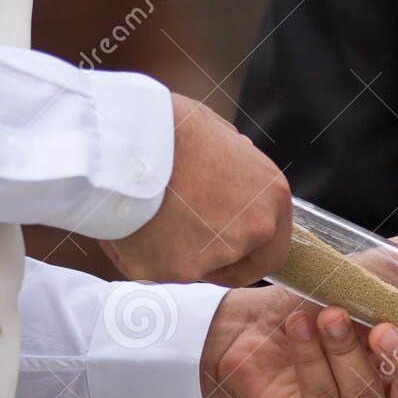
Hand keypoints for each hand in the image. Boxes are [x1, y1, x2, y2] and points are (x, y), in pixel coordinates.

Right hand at [103, 94, 291, 287]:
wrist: (123, 138)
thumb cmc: (166, 126)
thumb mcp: (216, 133)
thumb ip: (235, 163)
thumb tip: (237, 166)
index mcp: (272, 195)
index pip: (273, 247)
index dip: (250, 253)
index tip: (229, 248)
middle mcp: (255, 229)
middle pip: (243, 268)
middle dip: (218, 264)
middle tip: (186, 246)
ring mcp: (219, 254)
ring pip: (199, 270)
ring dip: (177, 254)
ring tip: (147, 217)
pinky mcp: (178, 270)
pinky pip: (160, 271)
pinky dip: (143, 256)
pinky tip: (127, 225)